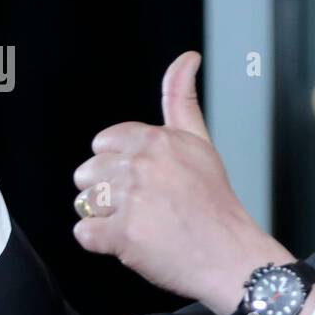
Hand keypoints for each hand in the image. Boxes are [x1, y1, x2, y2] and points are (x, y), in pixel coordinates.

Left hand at [72, 51, 292, 312]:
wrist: (230, 256)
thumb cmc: (216, 207)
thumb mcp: (201, 143)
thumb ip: (182, 99)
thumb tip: (186, 59)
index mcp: (156, 140)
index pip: (104, 143)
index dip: (120, 166)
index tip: (146, 182)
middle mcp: (141, 165)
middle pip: (88, 172)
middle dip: (109, 192)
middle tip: (145, 207)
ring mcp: (130, 201)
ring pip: (84, 202)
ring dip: (106, 217)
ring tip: (141, 224)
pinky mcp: (121, 235)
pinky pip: (84, 233)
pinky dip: (102, 243)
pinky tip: (131, 242)